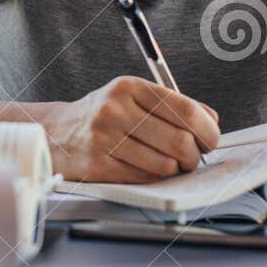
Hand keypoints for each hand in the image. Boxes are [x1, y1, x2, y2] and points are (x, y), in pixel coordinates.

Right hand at [35, 76, 219, 182]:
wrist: (55, 132)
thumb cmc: (102, 116)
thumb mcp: (132, 97)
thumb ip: (173, 105)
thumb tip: (211, 120)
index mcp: (129, 87)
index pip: (186, 110)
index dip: (207, 130)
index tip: (209, 139)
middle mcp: (115, 110)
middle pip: (180, 141)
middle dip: (193, 155)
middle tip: (190, 157)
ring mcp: (105, 138)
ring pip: (165, 165)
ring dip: (174, 169)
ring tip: (168, 163)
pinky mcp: (98, 165)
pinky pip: (145, 178)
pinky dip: (154, 177)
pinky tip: (147, 168)